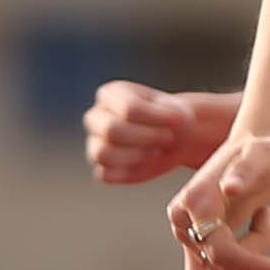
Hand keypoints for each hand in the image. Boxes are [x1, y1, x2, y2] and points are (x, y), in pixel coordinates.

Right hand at [85, 81, 219, 186]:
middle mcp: (96, 117)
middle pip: (111, 130)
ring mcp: (95, 143)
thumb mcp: (174, 112)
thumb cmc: (171, 119)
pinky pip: (104, 175)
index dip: (155, 119)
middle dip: (146, 138)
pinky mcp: (100, 168)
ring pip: (102, 154)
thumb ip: (168, 119)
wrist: (173, 137)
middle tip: (167, 138)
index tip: (175, 121)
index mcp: (110, 94)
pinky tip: (146, 164)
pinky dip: (126, 173)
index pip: (129, 109)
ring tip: (157, 152)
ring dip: (136, 156)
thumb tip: (162, 136)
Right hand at [164, 132, 269, 269]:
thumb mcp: (264, 155)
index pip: (218, 249)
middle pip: (218, 268)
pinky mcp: (201, 243)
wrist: (256, 148)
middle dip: (250, 259)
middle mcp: (183, 221)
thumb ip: (247, 169)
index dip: (247, 263)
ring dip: (252, 252)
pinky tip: (258, 219)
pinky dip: (247, 257)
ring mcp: (190, 235)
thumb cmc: (264, 151)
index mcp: (195, 201)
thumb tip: (230, 188)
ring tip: (262, 215)